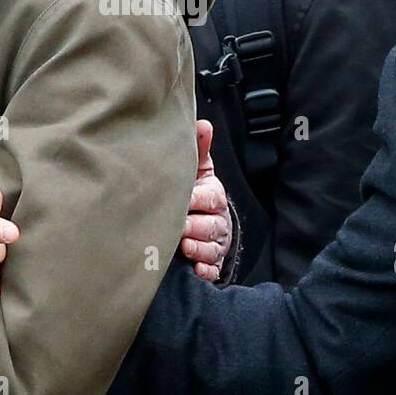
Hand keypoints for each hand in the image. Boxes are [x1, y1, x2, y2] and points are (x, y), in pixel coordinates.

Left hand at [179, 120, 232, 281]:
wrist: (210, 224)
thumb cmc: (199, 195)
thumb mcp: (200, 172)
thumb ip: (200, 150)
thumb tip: (202, 124)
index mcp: (213, 197)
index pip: (208, 198)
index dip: (195, 200)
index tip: (183, 200)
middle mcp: (217, 222)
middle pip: (209, 225)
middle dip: (194, 227)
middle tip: (178, 227)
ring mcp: (216, 244)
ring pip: (210, 249)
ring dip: (198, 249)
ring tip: (184, 247)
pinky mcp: (212, 263)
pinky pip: (212, 270)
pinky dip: (204, 270)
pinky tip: (195, 269)